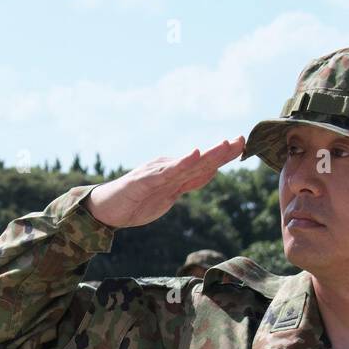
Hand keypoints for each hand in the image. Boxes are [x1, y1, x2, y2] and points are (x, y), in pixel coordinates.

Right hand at [85, 135, 245, 228]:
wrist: (105, 209)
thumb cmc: (135, 202)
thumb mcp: (168, 195)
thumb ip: (188, 183)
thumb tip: (212, 172)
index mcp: (175, 172)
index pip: (203, 165)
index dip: (222, 156)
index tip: (242, 144)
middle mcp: (167, 168)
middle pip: (199, 161)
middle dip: (221, 151)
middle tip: (241, 139)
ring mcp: (156, 173)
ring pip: (187, 164)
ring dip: (208, 155)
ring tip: (226, 144)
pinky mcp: (144, 181)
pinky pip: (166, 172)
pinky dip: (182, 163)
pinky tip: (195, 155)